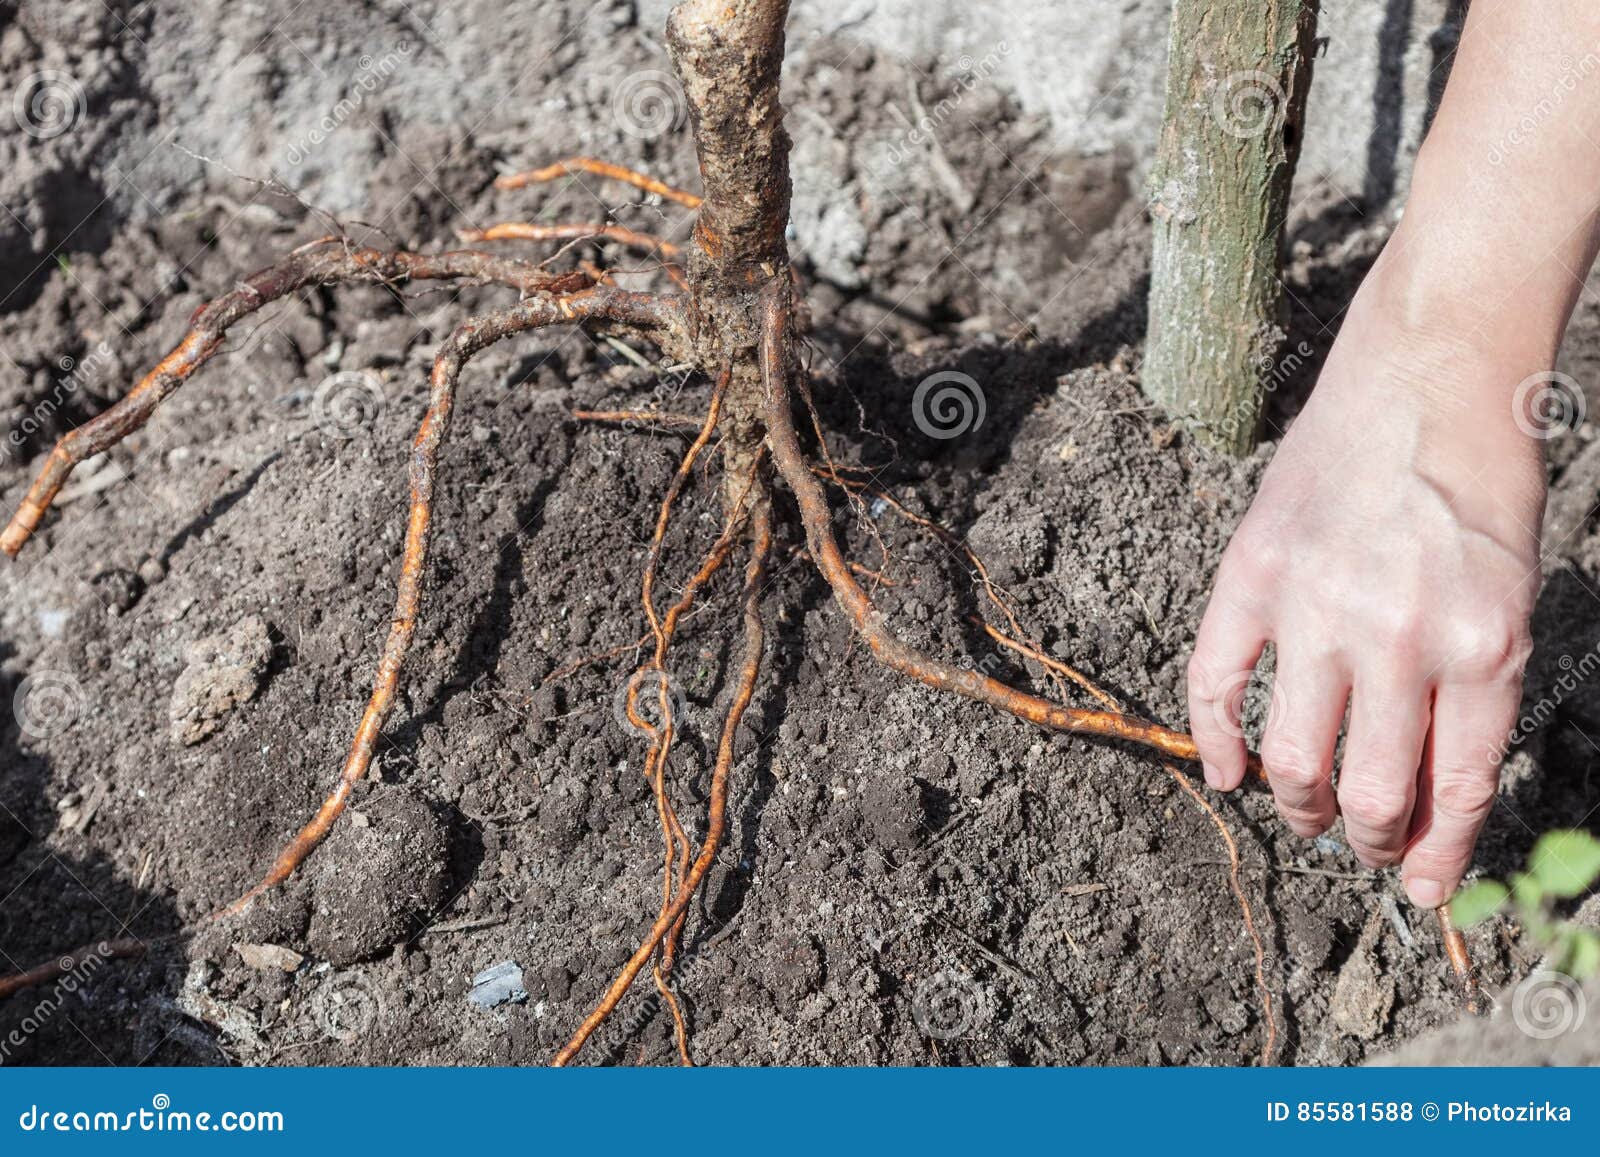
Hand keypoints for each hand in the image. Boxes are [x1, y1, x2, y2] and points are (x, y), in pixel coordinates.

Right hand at [1186, 263, 1545, 908]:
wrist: (1431, 370)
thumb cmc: (1487, 483)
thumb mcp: (1513, 597)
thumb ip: (1474, 696)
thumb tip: (1426, 793)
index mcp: (1486, 647)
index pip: (1455, 793)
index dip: (1434, 859)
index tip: (1419, 892)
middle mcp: (1399, 637)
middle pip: (1369, 795)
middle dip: (1368, 843)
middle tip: (1364, 849)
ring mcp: (1314, 605)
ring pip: (1289, 756)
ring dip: (1298, 804)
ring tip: (1306, 810)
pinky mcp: (1251, 573)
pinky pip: (1215, 683)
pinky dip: (1215, 741)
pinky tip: (1227, 771)